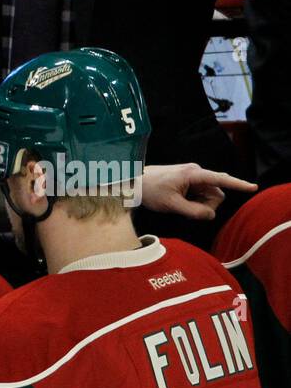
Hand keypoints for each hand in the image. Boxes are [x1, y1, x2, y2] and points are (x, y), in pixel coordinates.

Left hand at [141, 164, 256, 219]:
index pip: (220, 179)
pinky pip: (200, 193)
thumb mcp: (171, 205)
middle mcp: (196, 172)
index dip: (237, 184)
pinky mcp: (189, 180)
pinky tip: (181, 202)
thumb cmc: (150, 191)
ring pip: (209, 194)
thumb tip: (211, 215)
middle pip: (216, 192)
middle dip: (208, 205)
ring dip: (200, 204)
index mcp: (193, 174)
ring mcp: (193, 176)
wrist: (134, 182)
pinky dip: (195, 201)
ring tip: (180, 205)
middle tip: (188, 211)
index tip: (252, 188)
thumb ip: (193, 211)